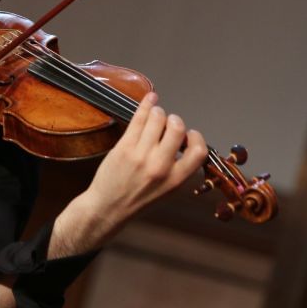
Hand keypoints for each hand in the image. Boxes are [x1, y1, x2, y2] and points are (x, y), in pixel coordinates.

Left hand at [49, 93, 205, 255]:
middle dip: (175, 120)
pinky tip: (150, 100)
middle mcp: (160, 167)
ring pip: (157, 118)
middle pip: (177, 128)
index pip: (198, 151)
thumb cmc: (137, 198)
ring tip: (155, 116)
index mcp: (175, 180)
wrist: (108, 207)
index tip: (189, 134)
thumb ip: (178, 168)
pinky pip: (138, 118)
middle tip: (168, 124)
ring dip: (158, 112)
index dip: (196, 138)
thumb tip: (184, 140)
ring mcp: (141, 156)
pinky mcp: (124, 147)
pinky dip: (146, 105)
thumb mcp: (167, 190)